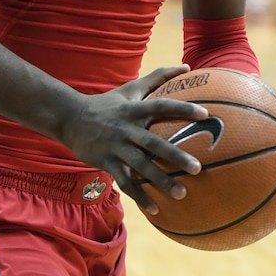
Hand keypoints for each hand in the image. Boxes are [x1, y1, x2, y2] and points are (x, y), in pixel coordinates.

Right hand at [65, 65, 205, 214]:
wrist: (70, 118)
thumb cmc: (108, 103)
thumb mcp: (131, 88)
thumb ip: (158, 76)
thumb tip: (186, 66)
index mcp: (134, 109)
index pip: (162, 106)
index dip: (182, 108)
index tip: (205, 114)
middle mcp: (127, 128)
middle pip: (154, 144)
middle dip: (176, 156)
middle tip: (198, 168)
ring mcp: (116, 147)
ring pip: (141, 167)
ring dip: (161, 182)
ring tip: (182, 194)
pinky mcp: (106, 162)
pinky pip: (126, 182)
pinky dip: (140, 197)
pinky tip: (156, 210)